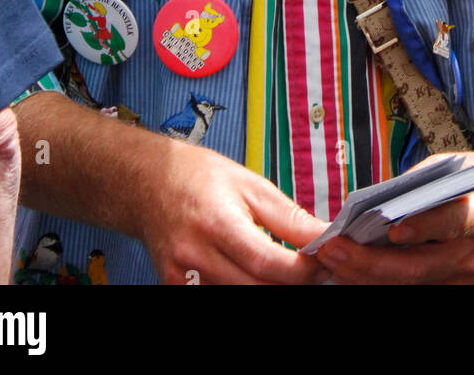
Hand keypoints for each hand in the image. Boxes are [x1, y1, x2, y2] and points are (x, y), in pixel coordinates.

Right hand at [139, 141, 327, 284]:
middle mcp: (195, 256)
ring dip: (269, 286)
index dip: (302, 269)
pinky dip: (244, 287)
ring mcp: (182, 278)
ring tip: (284, 267)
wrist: (148, 183)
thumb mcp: (250, 184)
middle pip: (258, 287)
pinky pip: (221, 296)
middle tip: (312, 268)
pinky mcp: (176, 289)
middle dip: (292, 282)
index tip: (323, 261)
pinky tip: (254, 272)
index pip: (267, 261)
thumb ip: (289, 216)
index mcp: (216, 222)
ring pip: (241, 296)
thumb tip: (325, 236)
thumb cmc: (198, 177)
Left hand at [314, 99, 473, 285]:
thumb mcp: (455, 167)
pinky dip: (381, 281)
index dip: (423, 226)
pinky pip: (416, 288)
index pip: (452, 222)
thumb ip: (420, 185)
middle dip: (371, 261)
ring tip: (332, 260)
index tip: (391, 228)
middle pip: (421, 266)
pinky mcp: (457, 285)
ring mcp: (468, 275)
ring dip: (368, 275)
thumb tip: (375, 203)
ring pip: (413, 285)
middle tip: (334, 247)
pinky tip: (352, 270)